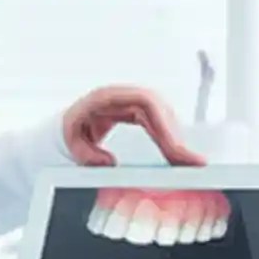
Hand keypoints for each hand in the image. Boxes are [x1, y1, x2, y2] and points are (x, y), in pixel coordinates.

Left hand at [62, 86, 204, 165]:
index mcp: (107, 96)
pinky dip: (169, 138)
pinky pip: (158, 122)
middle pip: (160, 109)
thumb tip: (109, 163)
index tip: (177, 149)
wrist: (67, 123)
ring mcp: (132, 102)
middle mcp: (123, 95)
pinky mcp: (137, 111)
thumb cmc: (69, 129)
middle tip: (191, 162)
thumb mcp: (71, 142)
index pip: (146, 104)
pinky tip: (176, 155)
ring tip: (186, 162)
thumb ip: (86, 154)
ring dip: (175, 138)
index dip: (165, 125)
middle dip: (176, 136)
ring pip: (163, 115)